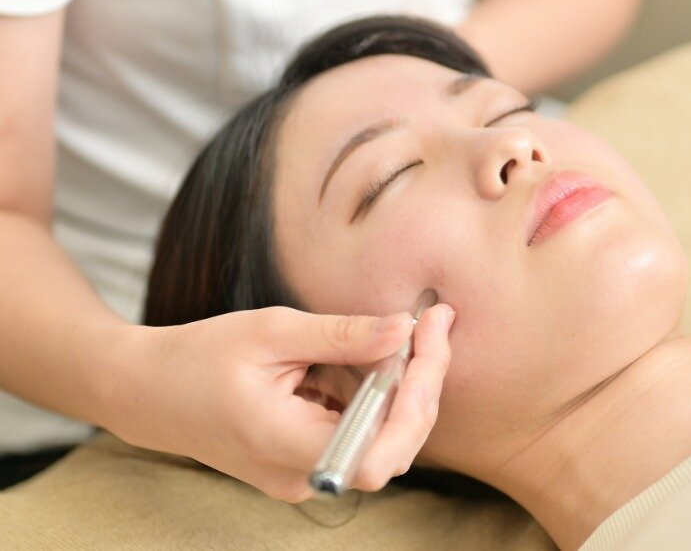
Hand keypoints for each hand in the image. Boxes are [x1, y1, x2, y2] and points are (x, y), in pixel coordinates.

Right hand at [104, 303, 454, 501]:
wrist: (148, 392)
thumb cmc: (200, 358)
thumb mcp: (270, 333)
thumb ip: (341, 336)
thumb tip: (404, 329)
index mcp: (284, 444)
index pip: (380, 451)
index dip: (418, 399)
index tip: (430, 336)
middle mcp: (301, 474)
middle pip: (393, 446)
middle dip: (423, 384)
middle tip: (432, 324)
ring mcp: (304, 474)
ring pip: (383, 440)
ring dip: (404, 388)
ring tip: (412, 334)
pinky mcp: (305, 461)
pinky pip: (359, 434)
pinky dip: (378, 395)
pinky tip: (379, 357)